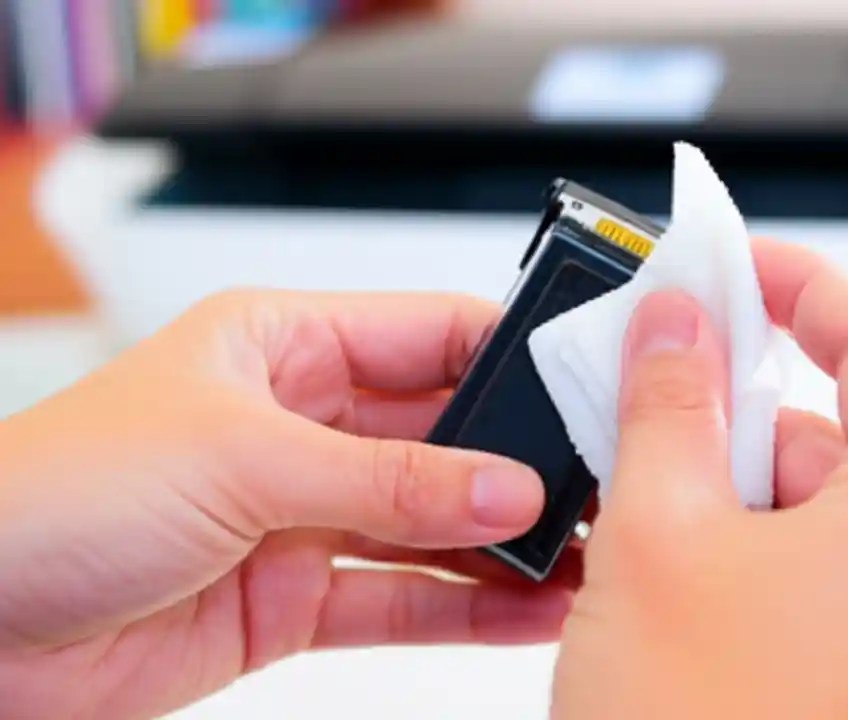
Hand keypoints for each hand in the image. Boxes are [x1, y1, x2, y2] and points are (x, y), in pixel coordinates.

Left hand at [0, 291, 575, 719]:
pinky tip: (529, 612)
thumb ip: (389, 482)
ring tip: (587, 562)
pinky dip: (466, 609)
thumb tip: (508, 487)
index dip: (515, 357)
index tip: (590, 388)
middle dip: (524, 464)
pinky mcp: (296, 598)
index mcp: (287, 346)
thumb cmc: (55, 495)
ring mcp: (306, 515)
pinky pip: (402, 597)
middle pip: (448, 435)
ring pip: (435, 525)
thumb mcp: (243, 461)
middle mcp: (306, 425)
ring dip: (507, 547)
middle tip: (604, 489)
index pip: (433, 334)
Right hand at [552, 240, 847, 718]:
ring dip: (743, 494)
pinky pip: (837, 579)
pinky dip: (764, 554)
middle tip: (654, 404)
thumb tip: (675, 325)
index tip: (742, 267)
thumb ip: (671, 403)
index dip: (806, 288)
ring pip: (835, 513)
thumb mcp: (660, 534)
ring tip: (649, 521)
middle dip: (746, 415)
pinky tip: (684, 576)